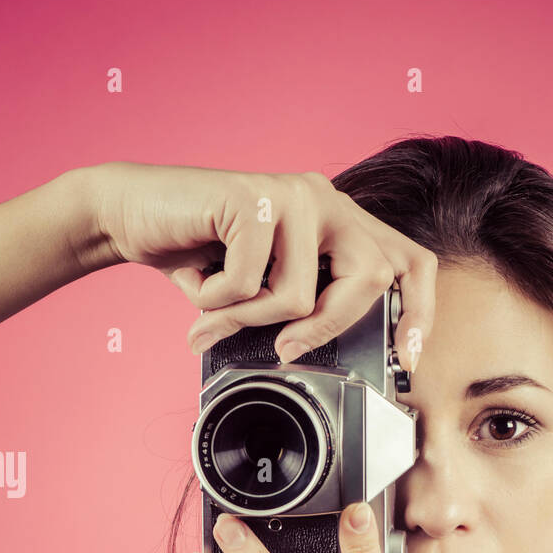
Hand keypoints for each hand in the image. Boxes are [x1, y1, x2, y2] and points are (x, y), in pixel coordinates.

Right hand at [89, 160, 435, 364]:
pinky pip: (252, 284)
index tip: (407, 358)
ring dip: (250, 317)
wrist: (132, 214)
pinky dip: (218, 301)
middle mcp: (325, 200)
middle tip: (287, 347)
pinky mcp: (255, 200)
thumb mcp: (263, 290)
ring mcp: (292, 194)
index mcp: (338, 221)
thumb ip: (303, 310)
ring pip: (301, 293)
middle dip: (328, 324)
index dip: (420, 311)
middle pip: (373, 278)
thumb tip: (334, 358)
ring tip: (217, 308)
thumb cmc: (198, 255)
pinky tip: (200, 279)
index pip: (409, 261)